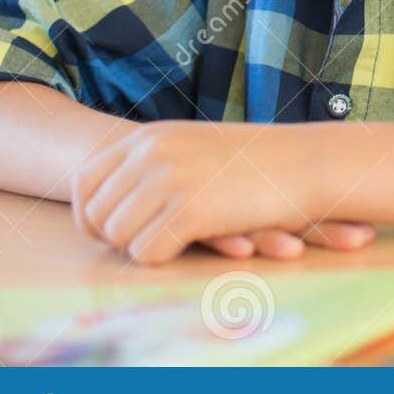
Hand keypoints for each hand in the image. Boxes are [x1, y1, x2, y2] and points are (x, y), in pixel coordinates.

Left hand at [71, 121, 344, 264]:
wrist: (308, 162)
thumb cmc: (259, 161)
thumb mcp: (196, 146)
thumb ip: (155, 161)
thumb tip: (114, 200)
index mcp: (150, 136)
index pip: (84, 180)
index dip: (91, 214)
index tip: (115, 230)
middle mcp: (152, 153)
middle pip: (96, 214)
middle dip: (114, 238)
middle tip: (147, 243)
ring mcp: (169, 178)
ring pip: (118, 237)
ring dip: (140, 248)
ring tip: (174, 241)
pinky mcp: (190, 208)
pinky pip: (146, 252)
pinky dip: (162, 258)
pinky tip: (192, 244)